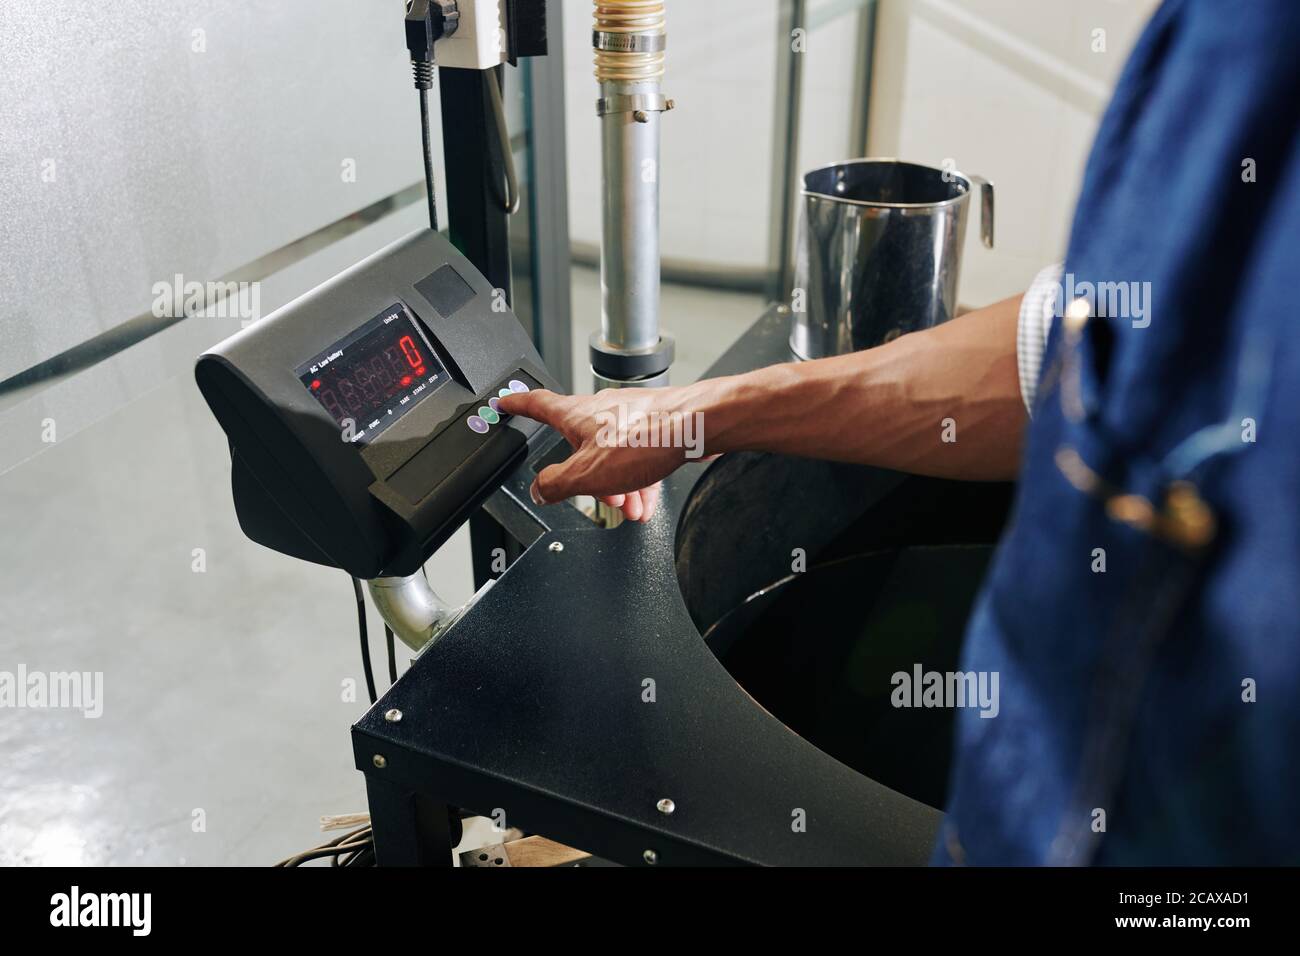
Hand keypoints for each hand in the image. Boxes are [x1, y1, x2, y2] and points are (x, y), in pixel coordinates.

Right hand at [496, 386, 706, 522]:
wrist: (697, 426)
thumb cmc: (646, 439)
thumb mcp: (588, 475)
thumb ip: (557, 484)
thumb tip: (539, 489)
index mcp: (576, 415)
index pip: (536, 405)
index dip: (517, 406)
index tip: (506, 403)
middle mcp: (601, 410)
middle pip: (581, 445)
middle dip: (589, 478)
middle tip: (600, 500)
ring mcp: (629, 415)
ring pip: (613, 455)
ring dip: (619, 485)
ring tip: (630, 509)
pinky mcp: (654, 424)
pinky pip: (638, 456)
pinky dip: (639, 479)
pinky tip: (647, 502)